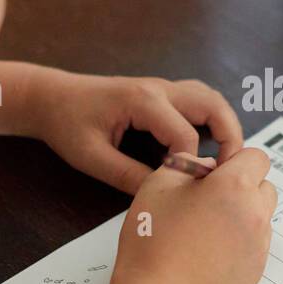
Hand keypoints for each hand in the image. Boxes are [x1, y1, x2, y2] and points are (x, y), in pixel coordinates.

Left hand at [36, 73, 244, 193]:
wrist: (51, 96)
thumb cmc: (66, 122)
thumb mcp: (91, 156)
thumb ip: (127, 176)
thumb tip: (162, 196)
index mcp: (142, 101)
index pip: (185, 135)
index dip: (193, 165)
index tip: (191, 190)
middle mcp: (159, 89)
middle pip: (213, 105)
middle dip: (230, 137)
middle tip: (231, 171)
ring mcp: (162, 87)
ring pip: (211, 99)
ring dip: (225, 126)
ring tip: (226, 160)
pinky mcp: (161, 93)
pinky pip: (199, 101)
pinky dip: (213, 120)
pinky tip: (208, 145)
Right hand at [111, 148, 277, 283]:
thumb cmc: (154, 237)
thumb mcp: (159, 183)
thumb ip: (188, 162)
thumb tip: (210, 166)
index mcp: (234, 185)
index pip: (257, 157)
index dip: (237, 162)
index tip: (217, 174)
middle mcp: (255, 212)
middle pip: (265, 187)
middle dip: (244, 188)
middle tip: (211, 201)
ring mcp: (259, 244)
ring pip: (262, 216)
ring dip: (243, 215)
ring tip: (208, 229)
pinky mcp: (257, 269)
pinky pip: (256, 245)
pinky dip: (240, 243)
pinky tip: (211, 252)